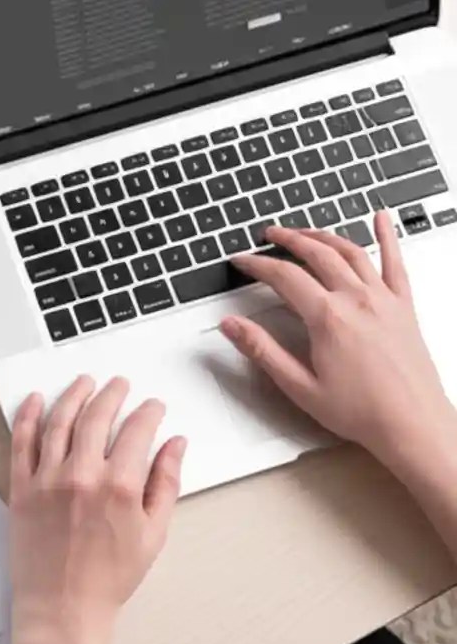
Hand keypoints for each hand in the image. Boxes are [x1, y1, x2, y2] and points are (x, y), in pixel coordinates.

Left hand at [10, 376, 186, 643]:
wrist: (64, 607)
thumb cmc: (110, 577)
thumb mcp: (154, 533)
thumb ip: (166, 483)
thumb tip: (176, 445)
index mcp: (120, 486)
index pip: (137, 431)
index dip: (148, 412)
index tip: (152, 406)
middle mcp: (82, 475)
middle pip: (97, 417)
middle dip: (112, 394)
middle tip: (118, 384)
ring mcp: (47, 479)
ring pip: (60, 421)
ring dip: (73, 395)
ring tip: (84, 382)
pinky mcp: (21, 488)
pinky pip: (21, 442)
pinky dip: (28, 416)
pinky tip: (35, 400)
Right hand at [222, 212, 456, 472]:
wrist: (412, 425)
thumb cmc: (362, 411)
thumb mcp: (298, 385)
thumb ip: (261, 350)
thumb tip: (231, 326)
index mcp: (328, 318)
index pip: (284, 276)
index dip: (257, 264)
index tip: (242, 260)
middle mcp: (357, 300)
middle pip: (316, 254)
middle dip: (288, 239)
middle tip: (269, 234)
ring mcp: (384, 299)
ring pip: (350, 251)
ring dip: (323, 235)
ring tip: (305, 231)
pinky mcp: (404, 306)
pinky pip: (395, 262)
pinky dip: (388, 236)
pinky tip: (381, 218)